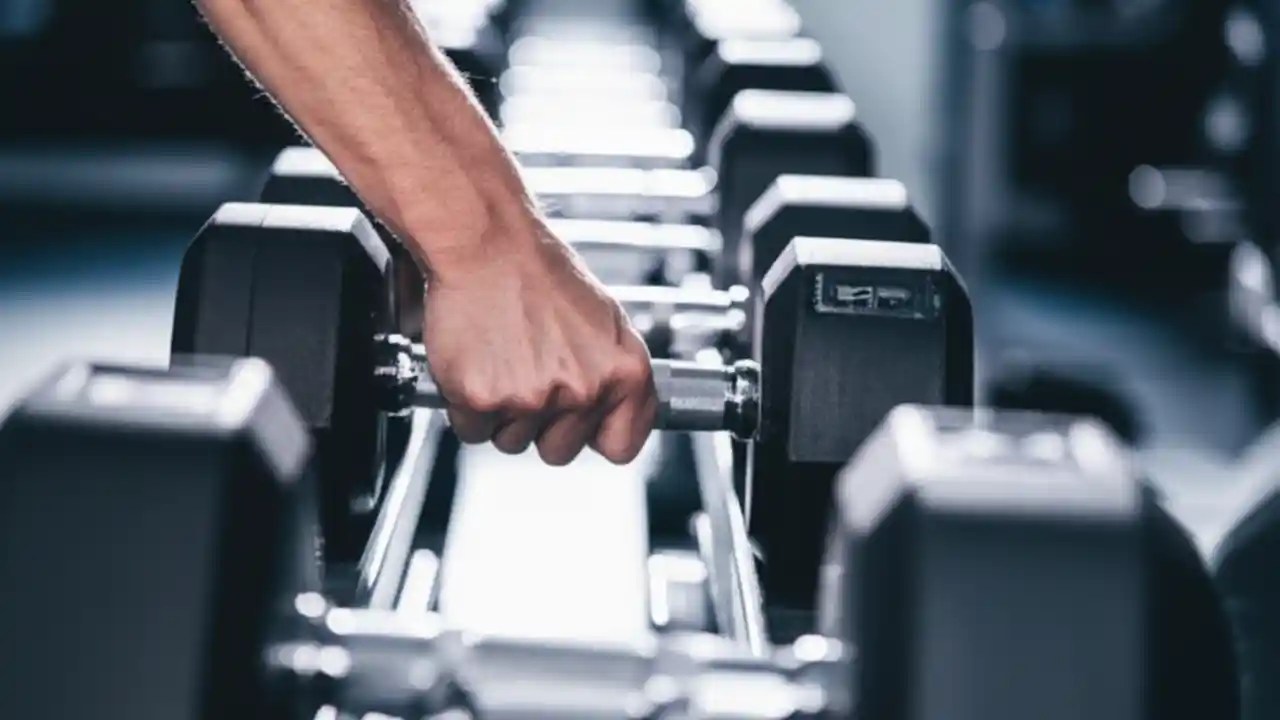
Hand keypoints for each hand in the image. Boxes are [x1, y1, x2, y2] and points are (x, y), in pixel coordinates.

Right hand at [421, 219, 657, 465]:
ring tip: (503, 359)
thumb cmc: (540, 273)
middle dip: (541, 424)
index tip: (583, 422)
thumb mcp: (607, 320)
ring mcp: (533, 399)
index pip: (622, 446)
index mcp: (624, 372)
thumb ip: (617, 374)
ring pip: (512, 442)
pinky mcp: (483, 399)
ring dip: (502, 412)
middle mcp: (584, 390)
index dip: (597, 435)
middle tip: (528, 374)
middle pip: (559, 451)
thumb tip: (622, 416)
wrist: (487, 243)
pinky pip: (473, 431)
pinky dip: (467, 404)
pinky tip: (478, 363)